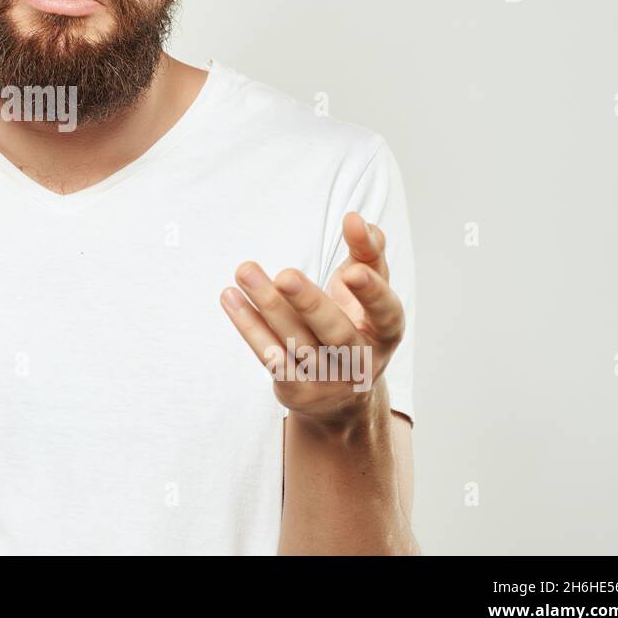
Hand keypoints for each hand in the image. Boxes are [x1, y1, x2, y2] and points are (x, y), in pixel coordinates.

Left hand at [219, 212, 404, 426]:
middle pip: (335, 332)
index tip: (351, 271)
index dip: (371, 294)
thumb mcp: (366, 291)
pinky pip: (271, 358)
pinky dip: (251, 329)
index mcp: (385, 333)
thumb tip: (358, 220)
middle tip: (285, 275)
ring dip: (267, 306)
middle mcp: (361, 361)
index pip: (385, 313)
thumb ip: (367, 254)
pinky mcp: (298, 391)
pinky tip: (232, 299)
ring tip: (244, 271)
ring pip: (296, 342)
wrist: (342, 396)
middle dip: (309, 303)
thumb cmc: (355, 325)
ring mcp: (328, 380)